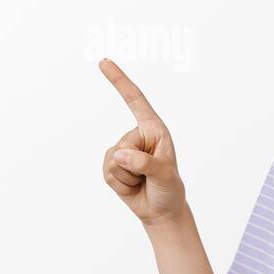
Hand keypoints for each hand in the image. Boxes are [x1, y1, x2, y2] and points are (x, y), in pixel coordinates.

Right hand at [99, 58, 187, 226]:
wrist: (161, 211)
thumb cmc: (169, 190)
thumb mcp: (165, 176)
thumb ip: (145, 163)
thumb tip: (119, 154)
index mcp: (154, 130)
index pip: (135, 101)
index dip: (119, 81)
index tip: (104, 62)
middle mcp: (138, 136)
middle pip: (121, 144)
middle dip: (134, 166)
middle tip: (150, 177)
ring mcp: (123, 150)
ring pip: (111, 161)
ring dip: (127, 178)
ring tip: (143, 182)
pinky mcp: (111, 165)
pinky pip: (106, 172)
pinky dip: (119, 184)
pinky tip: (132, 186)